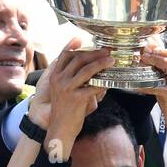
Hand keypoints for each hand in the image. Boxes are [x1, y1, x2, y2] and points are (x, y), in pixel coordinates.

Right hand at [41, 43, 112, 161]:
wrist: (60, 129)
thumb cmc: (65, 110)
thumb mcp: (62, 91)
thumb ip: (71, 78)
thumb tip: (89, 66)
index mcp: (55, 77)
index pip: (64, 56)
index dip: (72, 45)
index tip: (80, 37)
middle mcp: (59, 80)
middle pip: (78, 59)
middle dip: (94, 53)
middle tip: (106, 51)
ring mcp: (67, 89)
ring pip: (86, 70)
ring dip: (101, 64)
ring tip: (111, 61)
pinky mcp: (76, 99)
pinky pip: (93, 86)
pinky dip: (103, 83)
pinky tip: (109, 82)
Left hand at [135, 38, 166, 152]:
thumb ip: (165, 74)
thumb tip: (151, 63)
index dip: (163, 47)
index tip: (150, 46)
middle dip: (157, 51)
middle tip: (143, 52)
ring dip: (154, 60)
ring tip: (142, 60)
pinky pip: (157, 86)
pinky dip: (145, 85)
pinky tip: (136, 86)